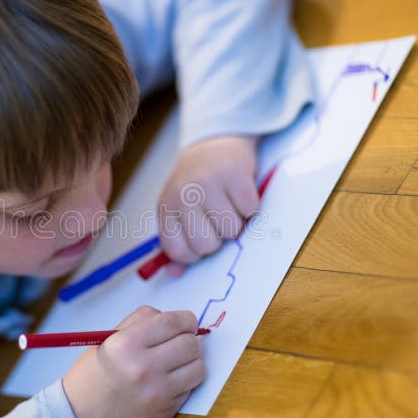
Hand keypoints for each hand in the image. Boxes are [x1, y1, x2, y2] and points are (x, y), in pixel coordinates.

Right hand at [62, 306, 205, 417]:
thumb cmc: (93, 376)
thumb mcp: (107, 341)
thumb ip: (140, 324)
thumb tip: (177, 320)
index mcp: (125, 344)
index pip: (172, 321)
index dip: (185, 319)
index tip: (185, 323)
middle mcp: (143, 367)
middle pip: (190, 343)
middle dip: (189, 339)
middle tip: (179, 343)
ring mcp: (157, 391)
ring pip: (198, 366)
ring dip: (190, 362)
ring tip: (175, 363)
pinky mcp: (165, 410)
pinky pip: (191, 387)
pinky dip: (185, 382)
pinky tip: (167, 382)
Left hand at [158, 135, 259, 275]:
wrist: (214, 143)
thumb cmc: (197, 185)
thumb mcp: (178, 210)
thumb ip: (177, 242)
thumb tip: (174, 274)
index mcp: (166, 207)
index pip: (178, 251)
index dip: (194, 254)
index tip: (201, 239)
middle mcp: (184, 195)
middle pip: (207, 245)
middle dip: (218, 239)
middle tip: (217, 219)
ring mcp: (208, 184)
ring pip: (232, 231)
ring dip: (237, 223)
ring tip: (228, 204)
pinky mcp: (234, 174)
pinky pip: (251, 211)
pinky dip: (251, 207)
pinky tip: (240, 194)